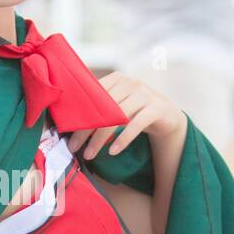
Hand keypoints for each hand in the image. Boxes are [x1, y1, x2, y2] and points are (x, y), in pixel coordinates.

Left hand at [66, 73, 185, 160]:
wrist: (167, 115)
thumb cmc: (135, 110)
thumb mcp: (117, 103)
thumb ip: (99, 105)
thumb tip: (68, 119)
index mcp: (116, 79)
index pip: (92, 95)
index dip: (78, 113)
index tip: (66, 131)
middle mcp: (130, 83)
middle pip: (102, 108)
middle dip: (85, 130)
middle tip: (73, 147)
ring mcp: (145, 95)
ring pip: (117, 117)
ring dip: (100, 139)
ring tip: (89, 154)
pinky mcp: (156, 108)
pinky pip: (136, 124)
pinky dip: (123, 139)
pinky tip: (113, 151)